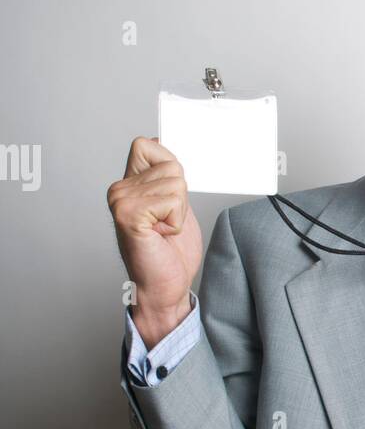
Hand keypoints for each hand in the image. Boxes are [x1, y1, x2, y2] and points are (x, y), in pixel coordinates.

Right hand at [107, 137, 202, 324]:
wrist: (163, 288)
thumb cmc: (170, 253)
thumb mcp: (174, 204)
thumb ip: (165, 175)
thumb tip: (156, 140)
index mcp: (127, 184)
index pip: (148, 145)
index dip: (169, 167)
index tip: (168, 200)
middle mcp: (119, 189)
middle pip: (172, 167)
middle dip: (181, 198)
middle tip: (166, 224)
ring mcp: (121, 200)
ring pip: (176, 183)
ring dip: (179, 212)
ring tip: (163, 231)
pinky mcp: (129, 214)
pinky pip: (173, 200)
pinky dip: (176, 221)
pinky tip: (161, 235)